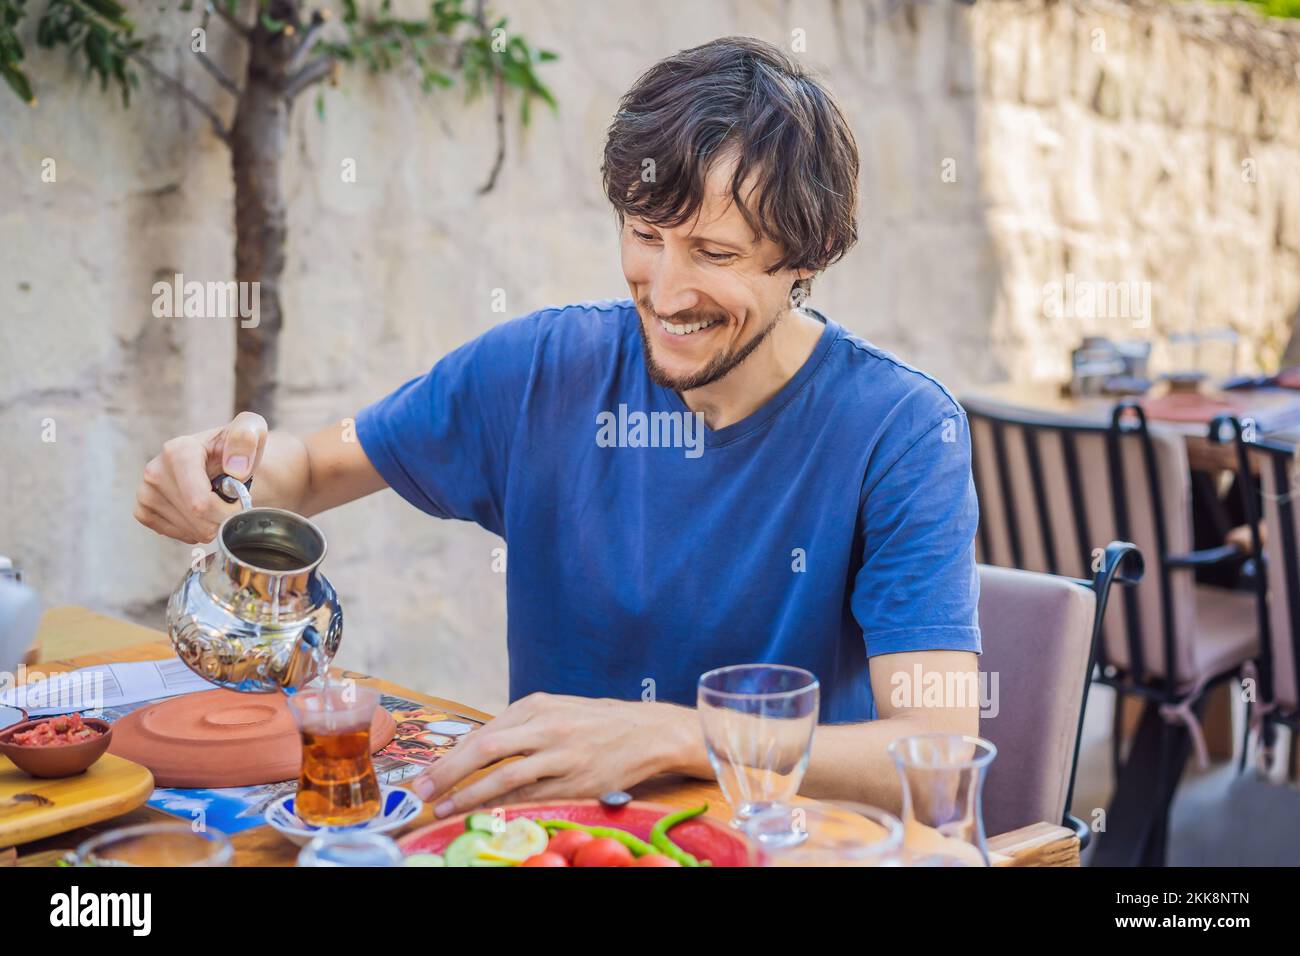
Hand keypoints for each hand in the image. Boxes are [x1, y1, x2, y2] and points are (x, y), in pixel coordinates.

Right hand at [133, 411, 268, 543]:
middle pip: (196, 519)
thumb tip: (235, 469)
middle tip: (232, 502)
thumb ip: (246, 440)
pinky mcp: (143, 509)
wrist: (226, 458)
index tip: (241, 501)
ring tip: (216, 502)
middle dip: (223, 519)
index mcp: (179, 450)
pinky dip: (194, 531)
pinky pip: (174, 535)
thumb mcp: (252, 430)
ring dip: (211, 524)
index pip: (200, 502)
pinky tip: (202, 514)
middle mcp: (155, 469)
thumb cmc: (238, 447)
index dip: (228, 511)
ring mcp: (146, 491)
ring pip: (188, 530)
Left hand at [409, 694, 688, 816]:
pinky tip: (482, 811)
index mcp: (535, 705)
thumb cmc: (595, 723)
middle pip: (484, 749)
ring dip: (467, 794)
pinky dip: (501, 803)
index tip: (424, 773)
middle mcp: (545, 725)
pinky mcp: (574, 779)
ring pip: (503, 775)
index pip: (481, 733)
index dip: (448, 755)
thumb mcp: (555, 712)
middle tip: (420, 790)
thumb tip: (472, 751)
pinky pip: (530, 793)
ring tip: (441, 808)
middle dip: (446, 772)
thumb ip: (518, 728)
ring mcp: (560, 753)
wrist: (647, 732)